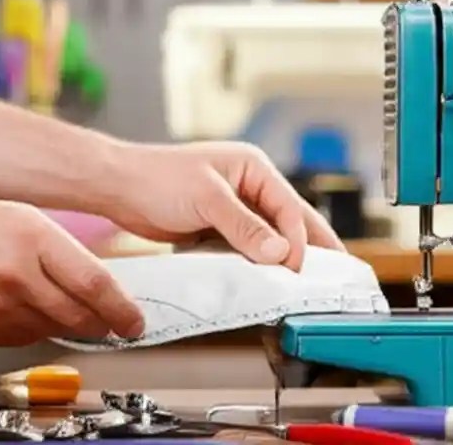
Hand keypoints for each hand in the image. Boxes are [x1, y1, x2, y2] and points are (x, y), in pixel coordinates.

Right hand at [0, 194, 144, 346]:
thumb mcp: (20, 217)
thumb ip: (60, 251)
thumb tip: (96, 281)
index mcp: (32, 240)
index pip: (94, 285)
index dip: (121, 310)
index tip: (134, 321)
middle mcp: (14, 279)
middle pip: (77, 316)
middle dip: (102, 324)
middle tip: (113, 324)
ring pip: (50, 331)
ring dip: (66, 326)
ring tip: (66, 310)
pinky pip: (18, 341)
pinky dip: (33, 331)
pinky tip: (27, 313)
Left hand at [103, 142, 343, 269]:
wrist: (117, 187)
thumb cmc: (157, 179)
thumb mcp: (207, 200)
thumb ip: (245, 227)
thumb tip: (279, 252)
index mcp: (254, 168)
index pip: (289, 208)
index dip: (297, 240)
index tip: (297, 269)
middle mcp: (250, 186)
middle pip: (289, 220)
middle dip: (309, 245)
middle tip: (335, 273)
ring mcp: (235, 207)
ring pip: (269, 237)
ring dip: (281, 258)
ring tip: (302, 283)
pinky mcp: (218, 226)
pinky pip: (247, 247)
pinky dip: (257, 263)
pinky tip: (266, 280)